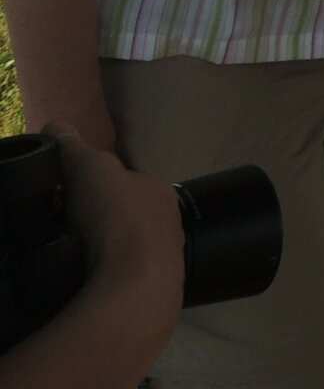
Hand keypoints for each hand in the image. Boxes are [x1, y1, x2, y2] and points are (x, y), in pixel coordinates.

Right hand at [45, 122, 183, 304]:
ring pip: (127, 251)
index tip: (70, 196)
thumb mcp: (90, 169)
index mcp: (160, 192)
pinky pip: (122, 280)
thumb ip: (74, 147)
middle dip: (101, 222)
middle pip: (128, 219)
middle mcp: (169, 225)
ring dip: (103, 252)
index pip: (128, 184)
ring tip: (69, 257)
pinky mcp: (149, 295)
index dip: (98, 187)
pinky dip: (104, 278)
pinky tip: (83, 283)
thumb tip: (56, 125)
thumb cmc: (117, 218)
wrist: (134, 288)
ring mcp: (163, 262)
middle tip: (64, 229)